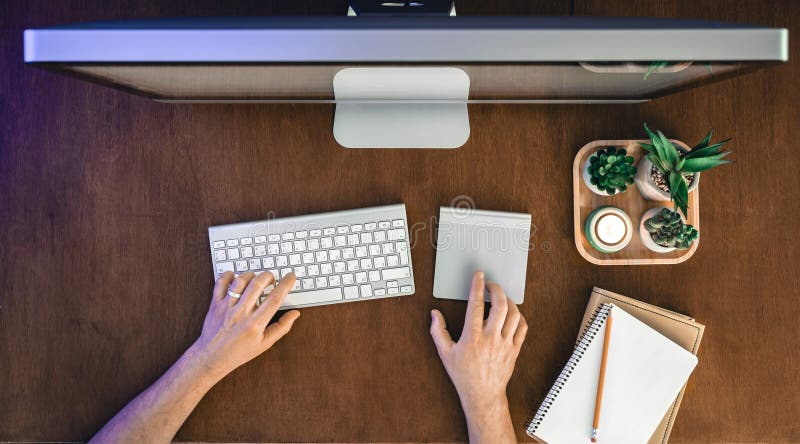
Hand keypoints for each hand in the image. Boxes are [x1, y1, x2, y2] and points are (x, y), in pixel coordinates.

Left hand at [190, 271, 300, 377]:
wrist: (212, 357)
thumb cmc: (239, 352)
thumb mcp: (265, 344)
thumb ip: (282, 327)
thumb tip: (295, 314)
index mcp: (255, 324)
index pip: (275, 299)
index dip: (286, 284)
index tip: (291, 277)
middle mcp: (241, 313)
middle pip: (258, 284)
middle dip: (268, 276)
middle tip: (272, 278)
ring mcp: (227, 307)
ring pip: (240, 281)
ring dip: (251, 275)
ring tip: (255, 279)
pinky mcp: (215, 304)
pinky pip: (221, 283)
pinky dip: (229, 275)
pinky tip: (235, 278)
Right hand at [429, 271, 527, 443]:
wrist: (482, 395)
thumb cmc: (463, 374)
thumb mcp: (445, 353)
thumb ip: (438, 331)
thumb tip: (434, 314)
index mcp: (472, 337)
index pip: (476, 304)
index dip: (478, 286)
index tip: (479, 275)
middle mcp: (490, 338)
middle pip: (500, 305)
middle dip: (497, 289)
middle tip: (491, 285)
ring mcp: (505, 344)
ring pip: (514, 314)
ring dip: (509, 301)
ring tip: (501, 299)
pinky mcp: (515, 349)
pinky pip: (522, 327)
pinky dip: (519, 316)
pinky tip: (512, 314)